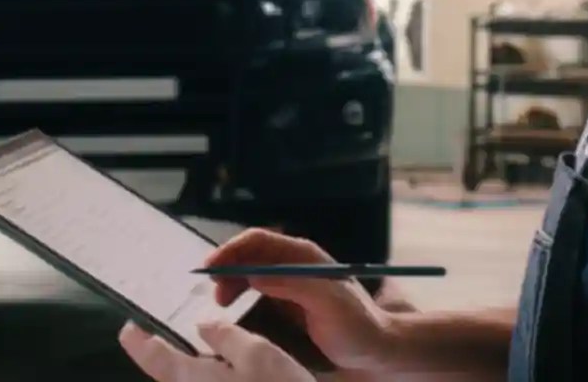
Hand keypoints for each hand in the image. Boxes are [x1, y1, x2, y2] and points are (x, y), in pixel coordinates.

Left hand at [120, 320, 314, 381]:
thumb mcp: (258, 353)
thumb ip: (226, 337)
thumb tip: (202, 327)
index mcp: (189, 380)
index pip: (151, 357)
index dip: (136, 339)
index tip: (130, 325)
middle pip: (168, 375)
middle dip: (170, 355)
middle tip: (182, 335)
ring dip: (194, 371)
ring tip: (214, 354)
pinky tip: (233, 375)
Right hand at [206, 228, 395, 372]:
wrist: (377, 347)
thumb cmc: (356, 326)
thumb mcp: (327, 304)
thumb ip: (293, 285)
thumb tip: (255, 275)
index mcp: (304, 256)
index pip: (258, 240)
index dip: (231, 249)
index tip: (210, 268)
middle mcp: (295, 262)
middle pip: (250, 252)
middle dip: (227, 266)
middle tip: (213, 290)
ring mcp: (292, 279)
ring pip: (251, 269)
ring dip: (232, 280)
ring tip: (221, 301)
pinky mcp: (289, 298)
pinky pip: (257, 286)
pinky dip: (241, 291)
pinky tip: (234, 306)